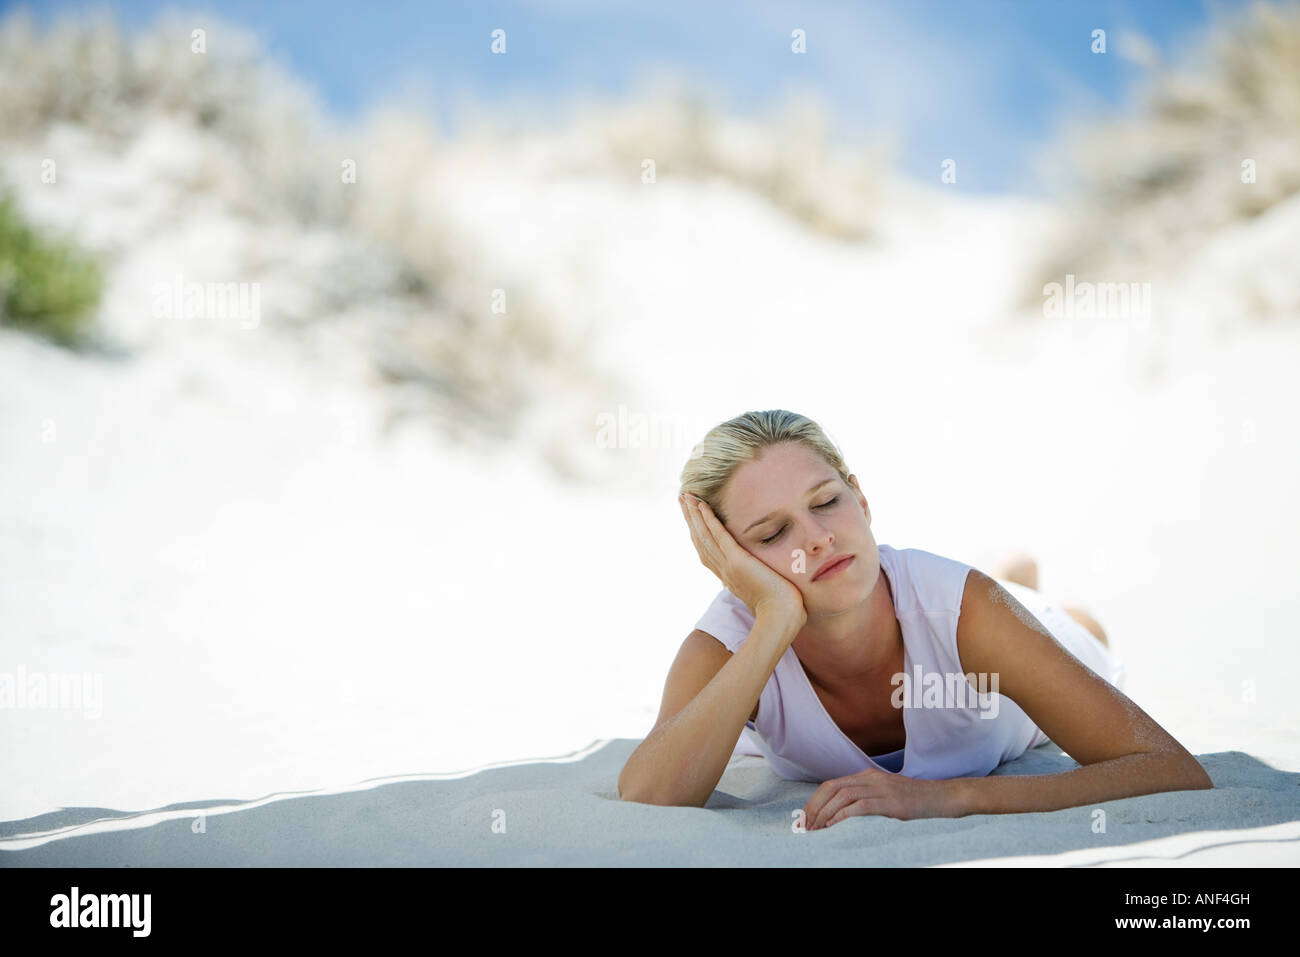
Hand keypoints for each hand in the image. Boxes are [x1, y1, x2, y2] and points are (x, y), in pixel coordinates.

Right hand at [679, 492, 806, 627]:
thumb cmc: (782, 609)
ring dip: (694, 514)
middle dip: (690, 518)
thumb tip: (775, 576)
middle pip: (700, 540)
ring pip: (704, 535)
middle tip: (682, 499)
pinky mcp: (737, 561)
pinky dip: (709, 520)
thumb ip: (765, 580)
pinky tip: (702, 505)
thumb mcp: (768, 591)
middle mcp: (723, 570)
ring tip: (686, 496)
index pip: (708, 550)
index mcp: (729, 577)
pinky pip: (718, 535)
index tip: (693, 517)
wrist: (782, 617)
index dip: (698, 533)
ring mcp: (728, 565)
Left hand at [802, 768, 961, 826]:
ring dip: (825, 813)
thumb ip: (867, 799)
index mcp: (868, 776)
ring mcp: (881, 788)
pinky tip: (835, 826)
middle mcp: (871, 778)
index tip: (805, 819)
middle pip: (832, 788)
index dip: (815, 801)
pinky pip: (860, 805)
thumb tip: (841, 817)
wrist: (945, 797)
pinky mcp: (891, 802)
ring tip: (817, 830)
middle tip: (806, 827)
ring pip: (842, 795)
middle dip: (815, 807)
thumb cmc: (917, 801)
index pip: (832, 784)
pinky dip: (843, 815)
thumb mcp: (887, 795)